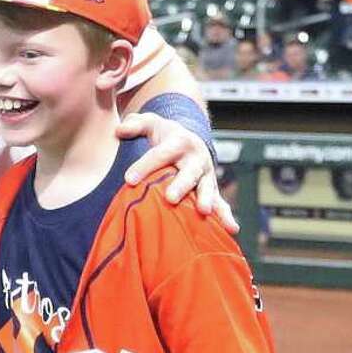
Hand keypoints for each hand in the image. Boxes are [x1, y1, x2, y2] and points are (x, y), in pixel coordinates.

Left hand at [116, 110, 239, 232]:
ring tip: (203, 211)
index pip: (160, 154)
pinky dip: (226, 216)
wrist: (189, 141)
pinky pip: (221, 203)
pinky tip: (232, 229)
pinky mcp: (211, 189)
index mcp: (179, 141)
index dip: (145, 165)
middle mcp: (196, 158)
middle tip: (170, 198)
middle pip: (188, 172)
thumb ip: (135, 125)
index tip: (129, 179)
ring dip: (206, 199)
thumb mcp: (150, 123)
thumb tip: (119, 131)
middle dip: (181, 185)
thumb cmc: (164, 135)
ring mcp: (206, 175)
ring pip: (207, 187)